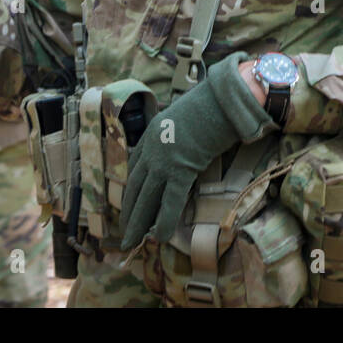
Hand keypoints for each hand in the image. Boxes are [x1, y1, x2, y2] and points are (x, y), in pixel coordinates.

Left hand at [119, 51, 273, 249]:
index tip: (126, 201)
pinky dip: (164, 222)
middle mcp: (152, 149)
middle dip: (128, 211)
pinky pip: (169, 202)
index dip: (131, 186)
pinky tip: (159, 238)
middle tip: (123, 231)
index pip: (135, 165)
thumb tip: (188, 142)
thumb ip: (179, 131)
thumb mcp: (184, 115)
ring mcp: (164, 161)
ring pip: (145, 198)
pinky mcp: (180, 171)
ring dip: (137, 224)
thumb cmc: (210, 104)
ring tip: (131, 242)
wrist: (220, 100)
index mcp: (152, 132)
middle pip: (135, 186)